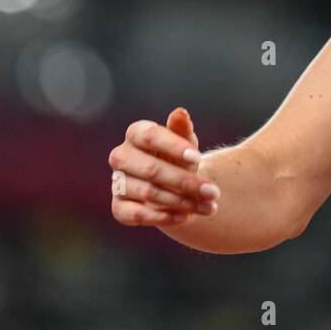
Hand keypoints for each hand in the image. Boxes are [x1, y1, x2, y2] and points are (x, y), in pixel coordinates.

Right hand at [109, 107, 220, 226]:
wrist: (173, 187)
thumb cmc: (178, 158)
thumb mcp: (185, 143)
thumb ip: (182, 129)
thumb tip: (180, 112)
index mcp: (136, 133)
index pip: (151, 136)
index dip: (174, 146)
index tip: (198, 157)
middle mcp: (121, 156)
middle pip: (151, 169)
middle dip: (185, 182)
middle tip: (213, 192)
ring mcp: (117, 183)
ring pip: (149, 193)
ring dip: (182, 202)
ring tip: (208, 207)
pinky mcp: (118, 207)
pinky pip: (137, 215)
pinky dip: (162, 217)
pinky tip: (185, 216)